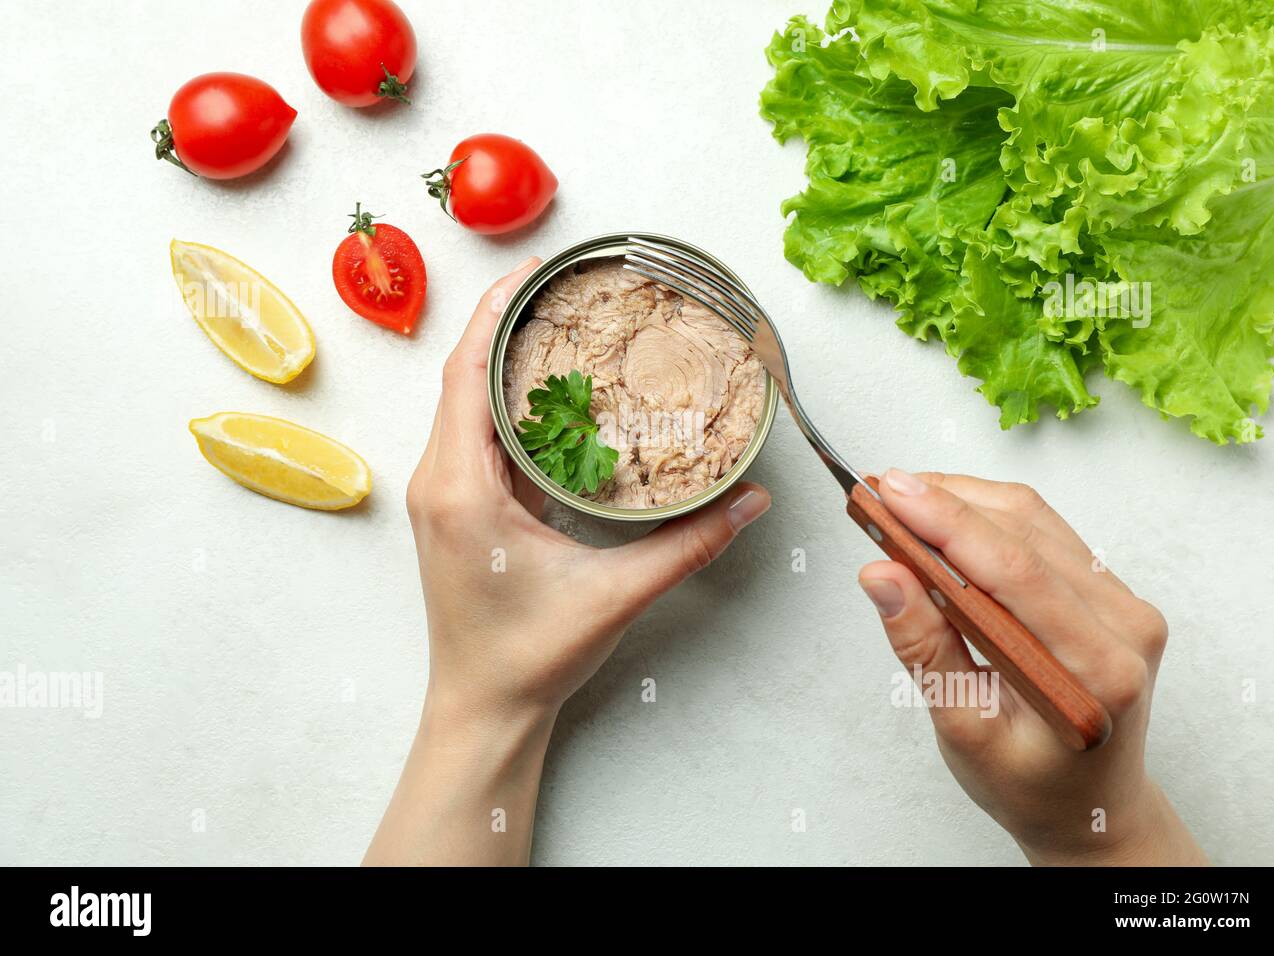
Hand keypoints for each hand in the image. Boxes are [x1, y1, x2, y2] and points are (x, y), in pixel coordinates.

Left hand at [365, 258, 770, 865]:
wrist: (485, 708)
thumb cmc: (529, 657)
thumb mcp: (615, 595)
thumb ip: (688, 545)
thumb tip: (750, 500)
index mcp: (461, 489)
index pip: (467, 374)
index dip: (498, 313)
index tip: (538, 271)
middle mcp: (439, 480)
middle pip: (464, 374)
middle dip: (508, 322)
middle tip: (566, 285)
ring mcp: (442, 492)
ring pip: (466, 401)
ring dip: (505, 358)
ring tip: (562, 322)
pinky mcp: (456, 506)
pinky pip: (475, 431)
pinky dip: (507, 399)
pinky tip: (551, 388)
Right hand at [859, 469, 1205, 865]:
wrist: (1088, 806)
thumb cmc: (1029, 783)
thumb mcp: (963, 729)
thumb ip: (925, 646)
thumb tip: (882, 575)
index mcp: (1095, 673)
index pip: (1015, 573)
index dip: (946, 523)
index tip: (889, 493)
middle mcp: (1126, 629)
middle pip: (1025, 534)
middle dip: (944, 503)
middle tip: (878, 490)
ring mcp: (1126, 605)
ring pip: (1035, 521)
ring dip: (964, 500)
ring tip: (901, 498)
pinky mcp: (1112, 592)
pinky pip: (1047, 533)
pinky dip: (989, 516)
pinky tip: (944, 515)